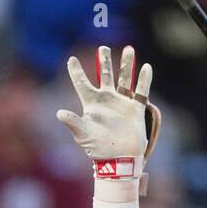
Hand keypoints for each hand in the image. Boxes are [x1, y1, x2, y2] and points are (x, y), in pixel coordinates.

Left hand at [57, 45, 158, 180]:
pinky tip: (146, 67)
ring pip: (124, 79)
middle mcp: (106, 101)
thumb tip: (59, 113)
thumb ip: (73, 122)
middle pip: (105, 75)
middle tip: (102, 47)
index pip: (82, 84)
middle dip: (104, 61)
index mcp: (91, 104)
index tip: (71, 59)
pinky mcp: (135, 109)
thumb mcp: (83, 135)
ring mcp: (121, 103)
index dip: (76, 72)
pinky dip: (144, 79)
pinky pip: (140, 91)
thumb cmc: (98, 148)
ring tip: (129, 49)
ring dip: (126, 64)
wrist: (119, 159)